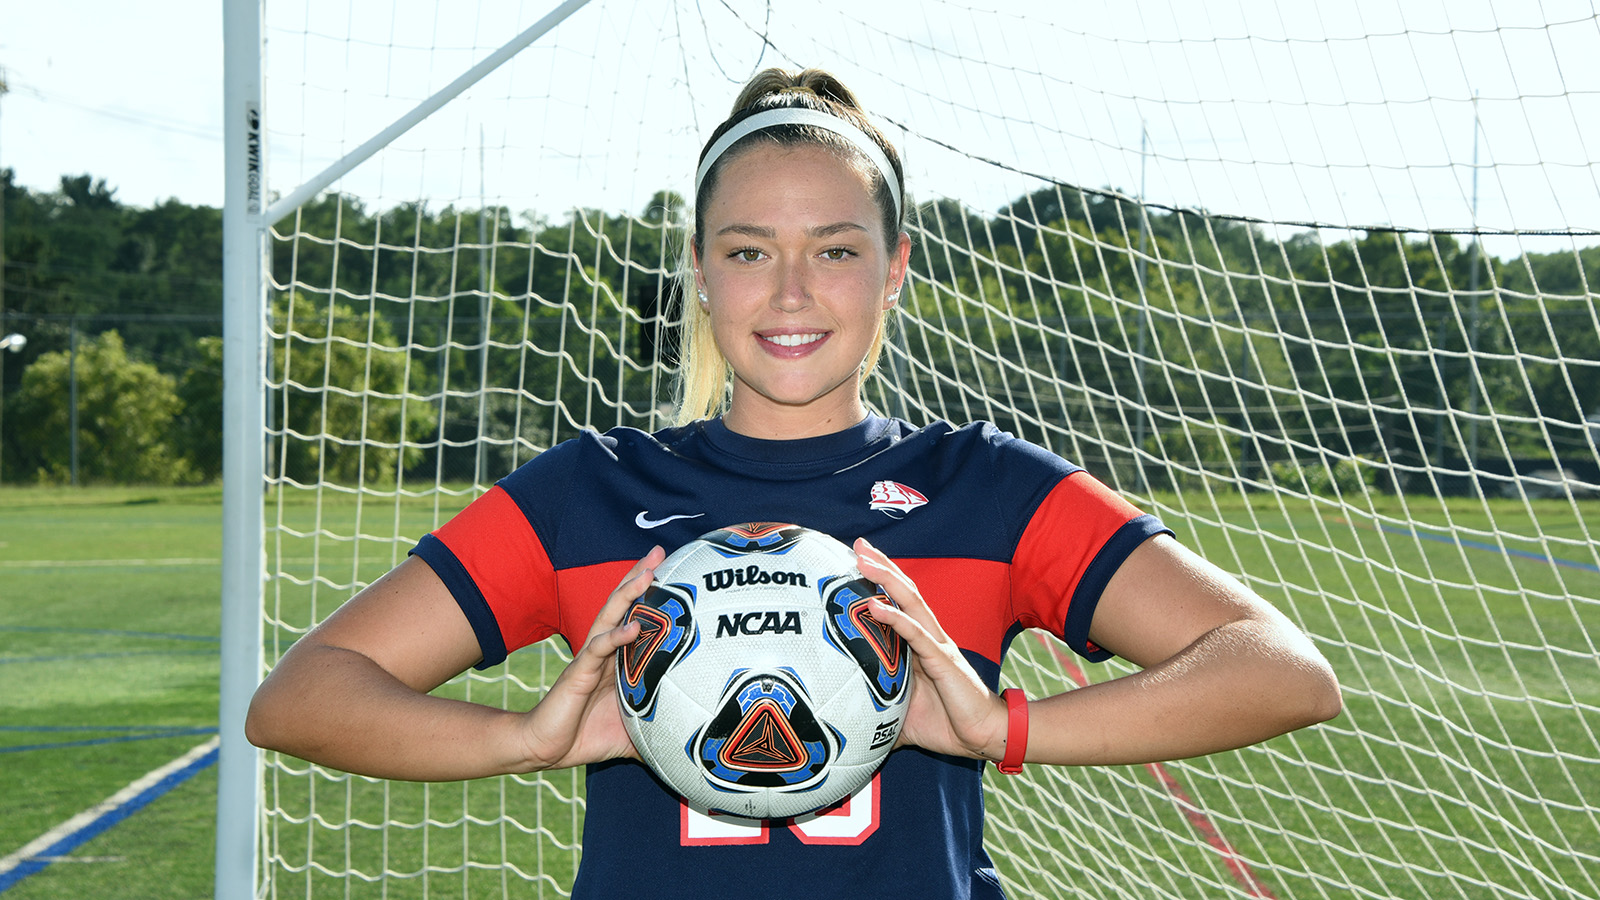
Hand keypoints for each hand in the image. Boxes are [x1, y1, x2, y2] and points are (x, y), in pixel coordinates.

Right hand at [518, 545, 665, 770]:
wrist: (545, 749)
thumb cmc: (587, 735)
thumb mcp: (634, 732)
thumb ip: (659, 730)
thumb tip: (691, 743)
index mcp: (618, 659)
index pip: (635, 616)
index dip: (650, 594)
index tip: (674, 571)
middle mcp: (604, 651)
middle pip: (622, 604)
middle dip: (640, 576)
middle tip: (659, 551)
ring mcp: (590, 659)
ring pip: (610, 617)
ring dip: (628, 593)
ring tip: (647, 573)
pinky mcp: (578, 673)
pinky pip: (597, 650)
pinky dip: (615, 637)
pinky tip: (631, 628)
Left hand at [853, 538, 1009, 763]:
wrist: (983, 735)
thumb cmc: (947, 722)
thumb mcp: (901, 714)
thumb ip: (877, 711)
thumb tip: (848, 723)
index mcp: (921, 645)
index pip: (900, 602)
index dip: (882, 580)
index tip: (858, 559)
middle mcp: (930, 637)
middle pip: (905, 591)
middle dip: (883, 565)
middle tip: (859, 544)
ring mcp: (937, 646)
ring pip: (910, 603)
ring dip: (886, 578)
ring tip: (864, 560)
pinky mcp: (943, 661)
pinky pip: (916, 635)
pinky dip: (895, 618)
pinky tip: (875, 605)